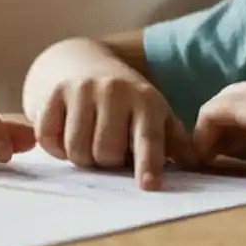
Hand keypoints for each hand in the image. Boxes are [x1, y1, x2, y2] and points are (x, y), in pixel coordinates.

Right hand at [35, 71, 197, 189]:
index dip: (147, 163)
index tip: (148, 185)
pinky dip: (55, 145)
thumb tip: (196, 164)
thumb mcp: (153, 112)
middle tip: (106, 148)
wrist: (82, 60)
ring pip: (77, 149)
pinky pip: (50, 137)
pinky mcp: (55, 90)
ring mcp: (83, 88)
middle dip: (104, 161)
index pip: (148, 138)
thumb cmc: (124, 98)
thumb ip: (173, 140)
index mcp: (146, 100)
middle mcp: (115, 90)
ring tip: (88, 141)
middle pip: (105, 153)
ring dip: (80, 155)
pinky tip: (65, 133)